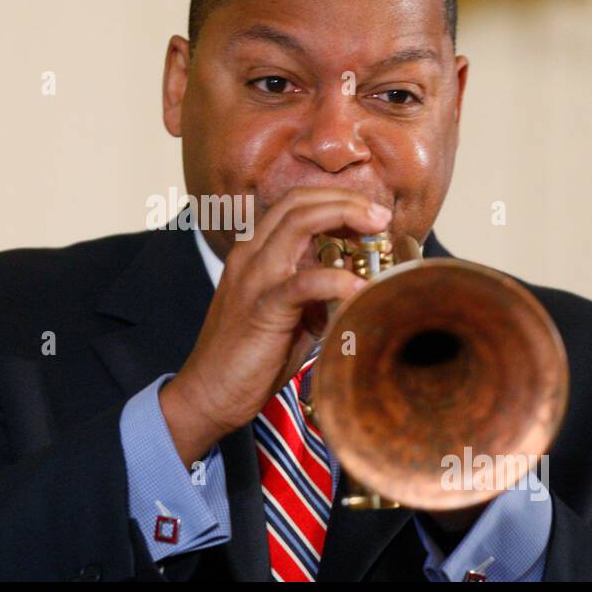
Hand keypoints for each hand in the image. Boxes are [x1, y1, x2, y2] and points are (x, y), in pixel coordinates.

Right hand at [159, 187, 391, 463]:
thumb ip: (314, 293)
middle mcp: (250, 256)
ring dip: (343, 217)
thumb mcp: (287, 314)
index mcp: (254, 253)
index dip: (334, 199)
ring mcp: (253, 278)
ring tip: (377, 231)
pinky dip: (336, 279)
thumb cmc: (250, 357)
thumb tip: (354, 283)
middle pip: (299, 203)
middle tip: (381, 216)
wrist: (209, 393)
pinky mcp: (262, 309)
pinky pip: (303, 282)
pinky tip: (359, 288)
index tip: (369, 214)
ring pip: (299, 223)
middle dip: (346, 200)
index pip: (294, 204)